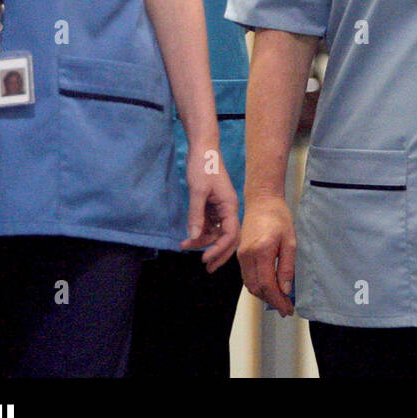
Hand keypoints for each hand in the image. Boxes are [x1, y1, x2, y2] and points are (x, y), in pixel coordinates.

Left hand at [179, 141, 239, 271]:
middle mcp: (228, 209)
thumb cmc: (203, 167)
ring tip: (185, 246)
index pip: (231, 234)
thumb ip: (196, 215)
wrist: (202, 149)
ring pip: (217, 232)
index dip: (219, 249)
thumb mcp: (197, 191)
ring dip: (204, 242)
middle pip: (228, 237)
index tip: (205, 259)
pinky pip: (210, 224)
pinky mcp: (213, 206)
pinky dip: (200, 232)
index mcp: (230, 206)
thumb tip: (194, 238)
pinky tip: (189, 237)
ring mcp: (221, 208)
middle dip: (218, 253)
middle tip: (206, 268)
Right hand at [238, 193, 296, 315]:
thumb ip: (287, 267)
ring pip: (250, 285)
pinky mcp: (240, 254)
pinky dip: (257, 286)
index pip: (267, 285)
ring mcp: (241, 256)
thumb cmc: (279, 217)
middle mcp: (247, 256)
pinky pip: (247, 277)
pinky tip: (269, 287)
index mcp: (261, 252)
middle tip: (285, 308)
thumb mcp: (290, 241)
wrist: (261, 202)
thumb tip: (286, 290)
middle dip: (271, 301)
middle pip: (256, 288)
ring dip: (263, 295)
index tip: (287, 309)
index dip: (277, 300)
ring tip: (279, 300)